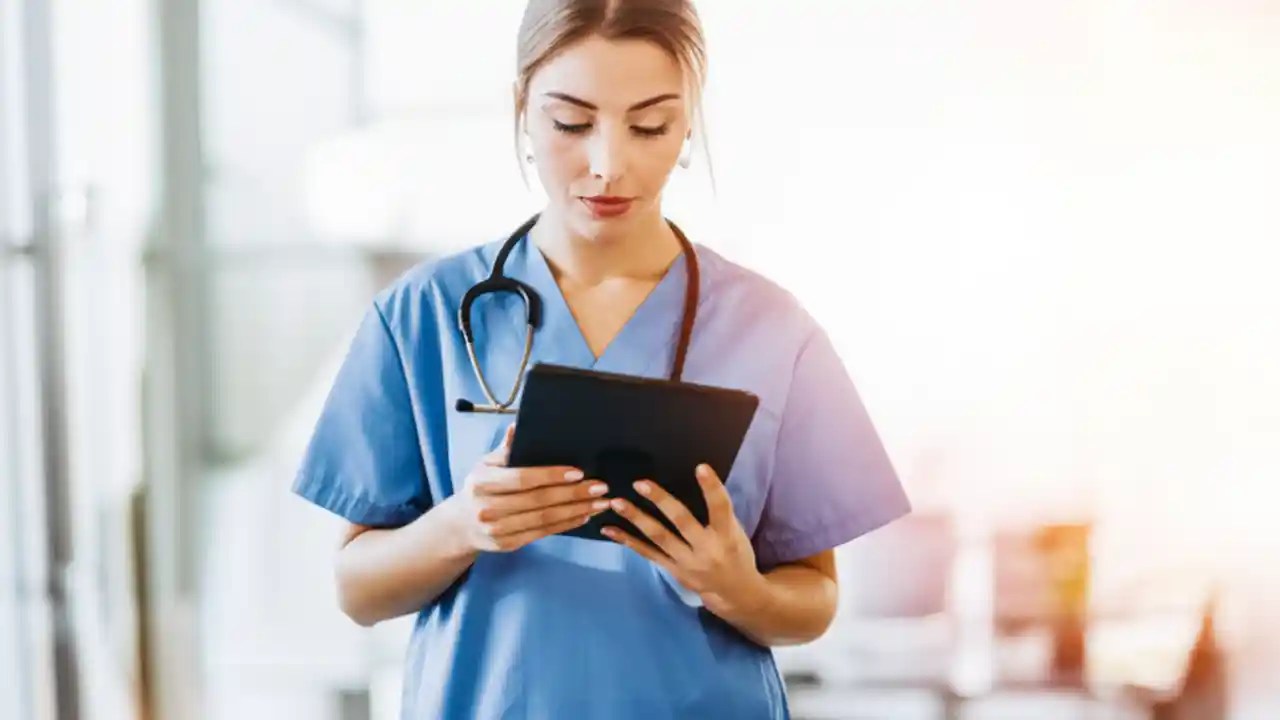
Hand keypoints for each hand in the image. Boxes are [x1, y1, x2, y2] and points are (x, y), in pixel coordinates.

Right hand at [446, 425, 610, 552]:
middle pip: (538, 500)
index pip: (522, 478)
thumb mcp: (486, 465)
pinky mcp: (507, 544)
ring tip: (599, 503)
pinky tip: (584, 516)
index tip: (578, 472)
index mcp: (482, 482)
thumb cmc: (480, 487)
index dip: (551, 475)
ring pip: (544, 519)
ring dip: (576, 511)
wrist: (461, 525)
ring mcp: (497, 529)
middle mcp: (488, 507)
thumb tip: (518, 427)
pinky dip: (566, 524)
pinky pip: (542, 533)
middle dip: (573, 494)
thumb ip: (505, 449)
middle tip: (600, 487)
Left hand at [601, 464, 765, 614]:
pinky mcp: (671, 570)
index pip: (720, 508)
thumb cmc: (735, 553)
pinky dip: (626, 541)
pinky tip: (608, 529)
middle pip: (682, 522)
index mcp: (726, 536)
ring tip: (617, 503)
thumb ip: (719, 512)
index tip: (700, 467)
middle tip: (639, 483)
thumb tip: (699, 480)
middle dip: (661, 501)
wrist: (734, 593)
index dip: (711, 488)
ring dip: (636, 518)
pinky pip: (647, 553)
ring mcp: (685, 562)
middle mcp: (705, 549)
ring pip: (658, 538)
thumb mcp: (736, 531)